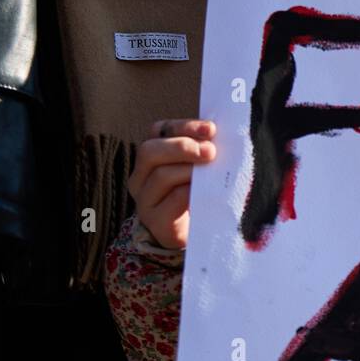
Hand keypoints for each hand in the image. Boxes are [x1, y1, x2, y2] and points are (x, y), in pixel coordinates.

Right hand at [126, 119, 217, 249]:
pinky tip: (205, 190)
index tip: (211, 129)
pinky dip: (190, 192)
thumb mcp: (198, 168)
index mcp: (151, 157)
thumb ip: (202, 151)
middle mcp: (141, 177)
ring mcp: (145, 200)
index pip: (159, 130)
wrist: (193, 233)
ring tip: (210, 170)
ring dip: (189, 169)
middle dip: (182, 147)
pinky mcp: (156, 221)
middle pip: (150, 151)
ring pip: (161, 175)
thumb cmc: (196, 194)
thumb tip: (219, 136)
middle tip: (210, 152)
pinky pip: (172, 200)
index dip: (184, 126)